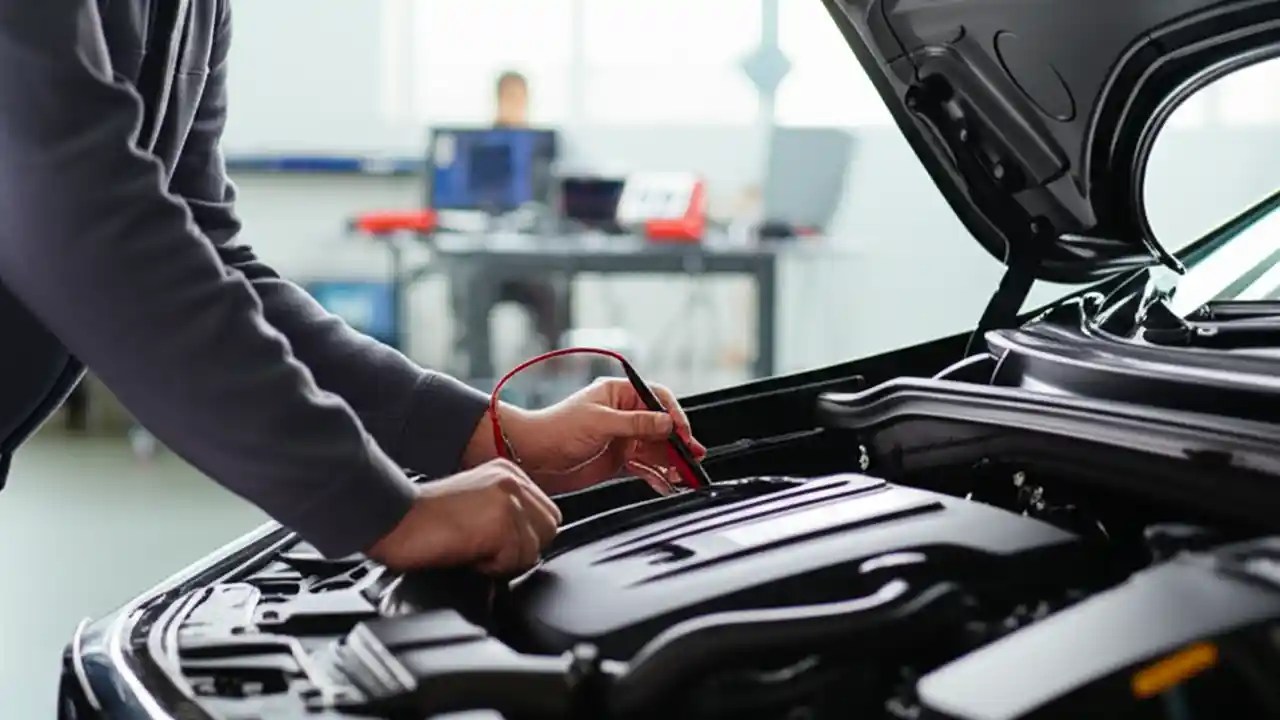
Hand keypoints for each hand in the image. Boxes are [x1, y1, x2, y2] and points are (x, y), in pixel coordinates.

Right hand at [366, 459, 560, 575]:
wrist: (394, 520)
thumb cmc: (424, 521)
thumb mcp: (475, 507)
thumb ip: (505, 514)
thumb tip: (529, 542)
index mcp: (508, 472)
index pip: (546, 515)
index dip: (523, 538)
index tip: (493, 543)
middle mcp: (513, 479)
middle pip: (549, 530)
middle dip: (520, 549)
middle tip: (482, 549)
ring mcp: (510, 497)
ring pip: (534, 549)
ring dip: (502, 560)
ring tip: (470, 548)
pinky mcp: (503, 519)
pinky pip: (516, 560)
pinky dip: (491, 566)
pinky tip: (466, 552)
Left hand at [473, 378, 707, 495]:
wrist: (531, 456)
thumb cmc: (557, 429)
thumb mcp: (600, 423)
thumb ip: (636, 424)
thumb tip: (667, 423)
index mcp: (619, 394)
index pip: (658, 399)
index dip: (674, 415)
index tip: (683, 434)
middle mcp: (623, 414)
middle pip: (661, 426)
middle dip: (678, 442)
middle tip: (693, 458)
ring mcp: (622, 438)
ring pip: (656, 449)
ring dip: (671, 461)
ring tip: (684, 475)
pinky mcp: (618, 460)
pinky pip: (645, 467)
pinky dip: (657, 475)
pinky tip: (668, 483)